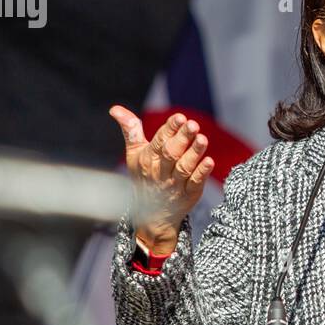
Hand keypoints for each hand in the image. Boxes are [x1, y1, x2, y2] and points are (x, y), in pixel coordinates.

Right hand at [109, 106, 213, 253]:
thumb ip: (130, 130)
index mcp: (147, 160)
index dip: (169, 129)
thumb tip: (115, 109)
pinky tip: (209, 161)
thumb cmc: (144, 177)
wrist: (151, 215)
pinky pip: (195, 183)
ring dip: (194, 153)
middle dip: (182, 138)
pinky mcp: (189, 195)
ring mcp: (175, 185)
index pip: (159, 142)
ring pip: (184, 168)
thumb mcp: (135, 155)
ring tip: (203, 139)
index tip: (180, 117)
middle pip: (171, 153)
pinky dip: (202, 173)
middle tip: (193, 125)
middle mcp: (160, 172)